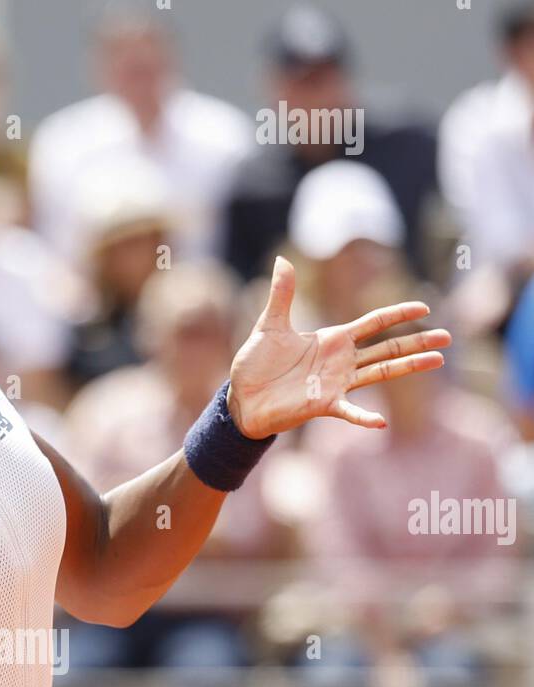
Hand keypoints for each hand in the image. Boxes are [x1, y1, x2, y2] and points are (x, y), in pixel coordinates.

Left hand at [226, 256, 451, 438]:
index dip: (398, 314)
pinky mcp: (324, 405)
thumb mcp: (270, 325)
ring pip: (380, 372)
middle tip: (448, 337)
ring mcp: (336, 384)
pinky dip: (363, 417)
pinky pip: (349, 411)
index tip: (424, 308)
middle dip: (417, 342)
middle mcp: (341, 361)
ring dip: (409, 367)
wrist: (241, 399)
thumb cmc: (256, 365)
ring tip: (438, 361)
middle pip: (388, 348)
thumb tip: (282, 260)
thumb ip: (282, 295)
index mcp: (333, 339)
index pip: (373, 323)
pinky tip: (380, 422)